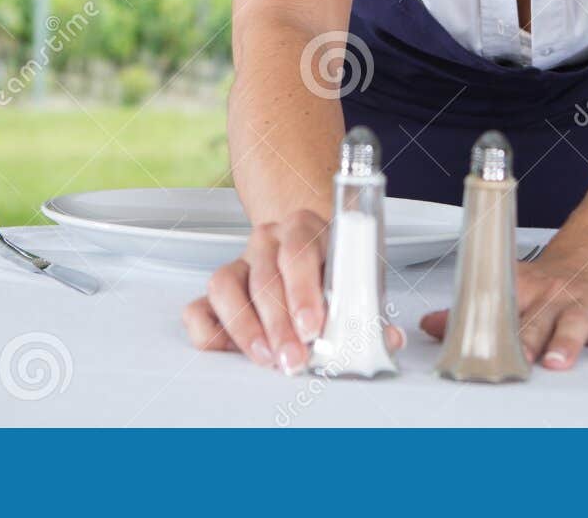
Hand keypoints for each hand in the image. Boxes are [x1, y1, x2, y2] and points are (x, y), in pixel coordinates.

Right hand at [180, 208, 404, 372]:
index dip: (304, 291)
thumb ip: (368, 310)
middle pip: (264, 276)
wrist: (304, 248)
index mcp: (305, 229)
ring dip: (245, 328)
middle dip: (279, 324)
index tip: (312, 327)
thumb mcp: (356, 280)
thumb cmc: (332, 269)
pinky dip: (210, 332)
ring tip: (267, 359)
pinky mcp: (219, 290)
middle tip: (293, 358)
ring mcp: (238, 262)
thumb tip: (388, 338)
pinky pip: (198, 307)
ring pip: (225, 286)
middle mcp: (267, 240)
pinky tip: (231, 352)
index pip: (299, 252)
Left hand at [418, 246, 587, 370]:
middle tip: (518, 358)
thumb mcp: (511, 288)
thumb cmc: (547, 285)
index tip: (476, 344)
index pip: (503, 305)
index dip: (489, 324)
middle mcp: (554, 295)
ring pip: (577, 321)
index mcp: (525, 290)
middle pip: (539, 318)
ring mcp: (586, 303)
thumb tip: (430, 326)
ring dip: (566, 342)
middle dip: (528, 338)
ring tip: (557, 361)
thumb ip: (473, 310)